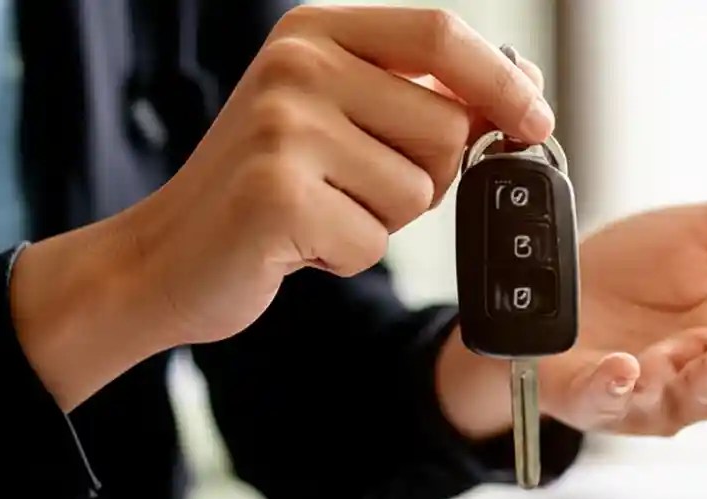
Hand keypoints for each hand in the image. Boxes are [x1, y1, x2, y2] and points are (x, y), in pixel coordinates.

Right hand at [10, 6, 547, 409]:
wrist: (168, 256)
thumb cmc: (270, 187)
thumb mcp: (339, 116)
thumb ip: (419, 96)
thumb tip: (524, 87)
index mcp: (314, 33)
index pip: (439, 33)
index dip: (502, 81)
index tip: (538, 121)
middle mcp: (296, 66)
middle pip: (446, 127)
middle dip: (429, 177)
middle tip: (361, 187)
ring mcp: (283, 128)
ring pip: (418, 190)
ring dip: (384, 220)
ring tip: (322, 210)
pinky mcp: (277, 196)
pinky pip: (375, 239)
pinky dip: (349, 256)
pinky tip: (301, 241)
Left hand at [437, 189, 706, 437]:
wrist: (556, 276)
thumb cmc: (643, 266)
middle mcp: (695, 380)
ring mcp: (642, 395)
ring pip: (673, 398)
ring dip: (684, 378)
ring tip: (688, 353)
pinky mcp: (586, 396)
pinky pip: (602, 400)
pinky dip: (612, 387)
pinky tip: (621, 369)